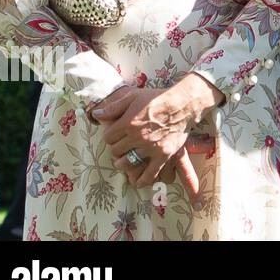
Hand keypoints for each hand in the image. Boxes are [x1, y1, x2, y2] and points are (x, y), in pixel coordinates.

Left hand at [96, 74, 219, 190]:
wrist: (184, 103)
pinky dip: (142, 180)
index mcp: (128, 122)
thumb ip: (114, 107)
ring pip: (127, 163)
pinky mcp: (163, 155)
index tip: (116, 135)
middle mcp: (138, 137)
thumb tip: (96, 115)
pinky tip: (137, 182)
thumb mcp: (133, 97)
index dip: (110, 136)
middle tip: (123, 146)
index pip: (108, 138)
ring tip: (126, 160)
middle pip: (116, 151)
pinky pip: (149, 173)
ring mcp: (151, 147)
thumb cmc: (158, 98)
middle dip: (117, 148)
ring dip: (124, 163)